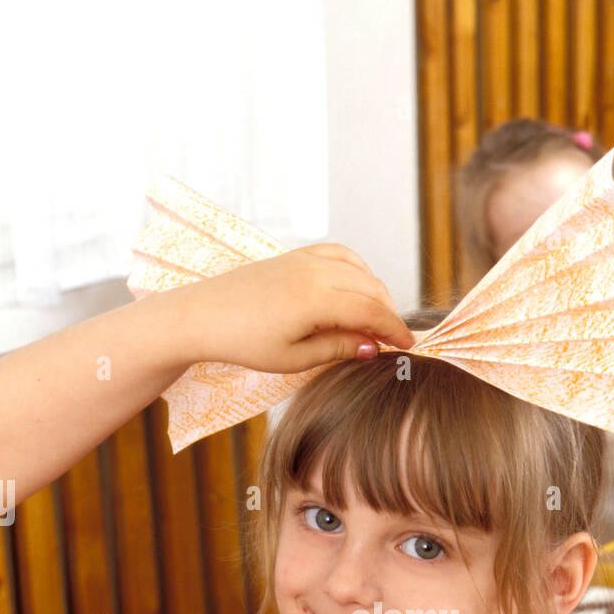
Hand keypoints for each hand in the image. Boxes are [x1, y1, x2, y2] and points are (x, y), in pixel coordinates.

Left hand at [165, 245, 414, 372]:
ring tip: (375, 322)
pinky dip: (357, 271)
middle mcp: (316, 272)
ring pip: (360, 270)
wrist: (203, 315)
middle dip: (388, 314)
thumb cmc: (244, 341)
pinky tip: (357, 291)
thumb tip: (373, 347)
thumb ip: (338, 348)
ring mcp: (306, 258)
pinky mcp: (296, 255)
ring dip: (375, 294)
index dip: (395, 330)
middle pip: (372, 289)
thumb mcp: (294, 357)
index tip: (409, 347)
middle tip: (393, 341)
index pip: (372, 312)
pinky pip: (341, 256)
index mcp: (316, 299)